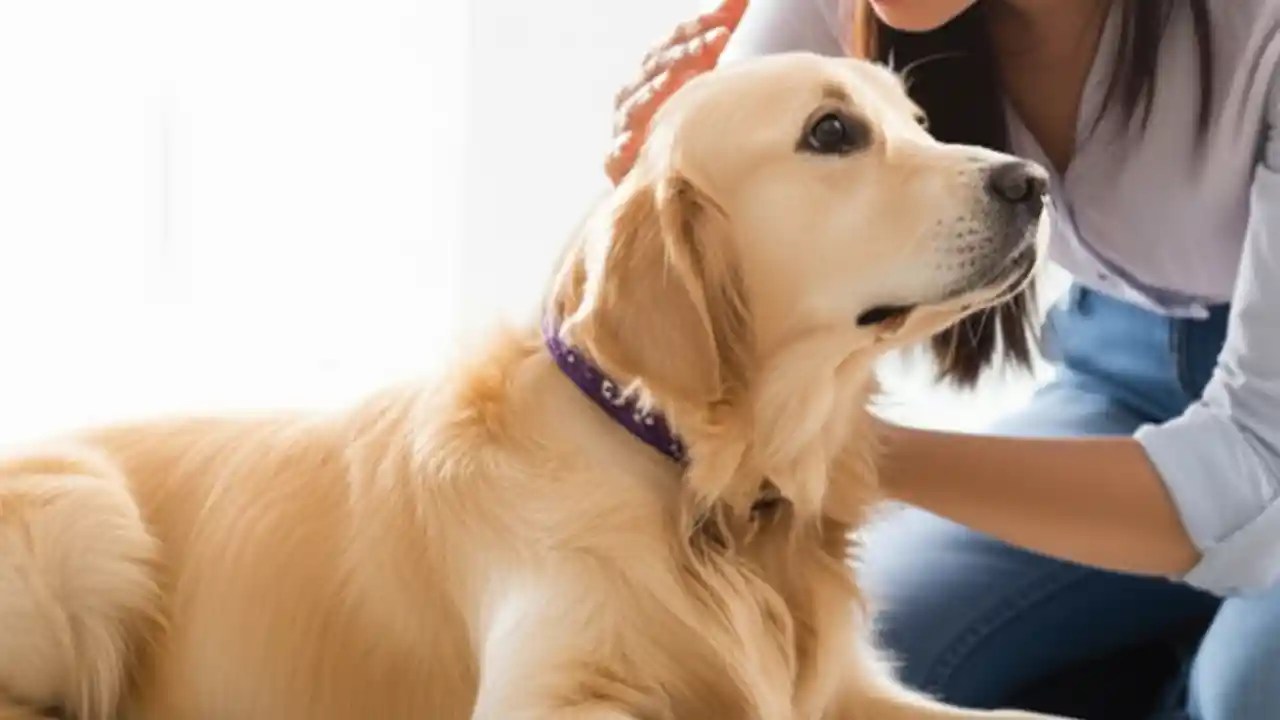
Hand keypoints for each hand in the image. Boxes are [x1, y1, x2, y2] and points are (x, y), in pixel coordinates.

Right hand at [605, 0, 748, 184]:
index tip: (726, 19)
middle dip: (686, 52)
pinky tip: (633, 142)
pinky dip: (622, 147)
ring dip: (654, 91)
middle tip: (719, 38)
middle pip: (656, 67)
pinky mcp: (617, 163)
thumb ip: (714, 38)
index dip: (696, 29)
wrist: (659, 178)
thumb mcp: (700, 77)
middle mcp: (636, 94)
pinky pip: (616, 154)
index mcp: (654, 72)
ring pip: (635, 105)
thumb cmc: (682, 122)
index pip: (673, 43)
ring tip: (675, 79)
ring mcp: (624, 126)